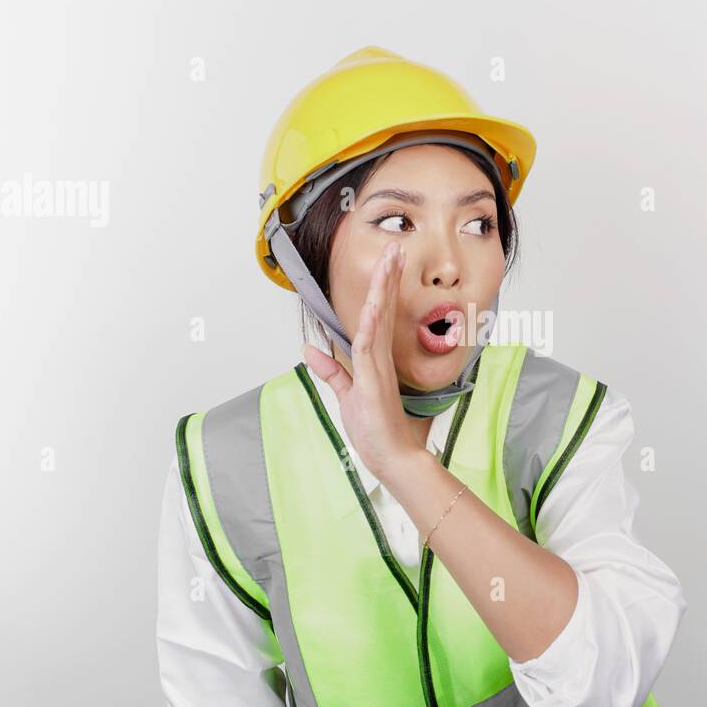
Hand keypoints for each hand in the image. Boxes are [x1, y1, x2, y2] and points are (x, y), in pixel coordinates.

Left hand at [303, 241, 422, 481]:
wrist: (394, 458)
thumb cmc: (377, 431)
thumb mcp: (346, 394)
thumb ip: (330, 370)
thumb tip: (310, 348)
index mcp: (375, 359)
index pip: (379, 315)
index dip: (383, 287)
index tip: (389, 262)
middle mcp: (380, 357)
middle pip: (383, 309)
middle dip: (388, 278)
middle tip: (396, 249)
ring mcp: (379, 368)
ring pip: (379, 320)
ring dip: (383, 290)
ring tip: (391, 262)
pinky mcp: (374, 383)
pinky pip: (369, 348)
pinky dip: (370, 325)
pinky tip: (372, 305)